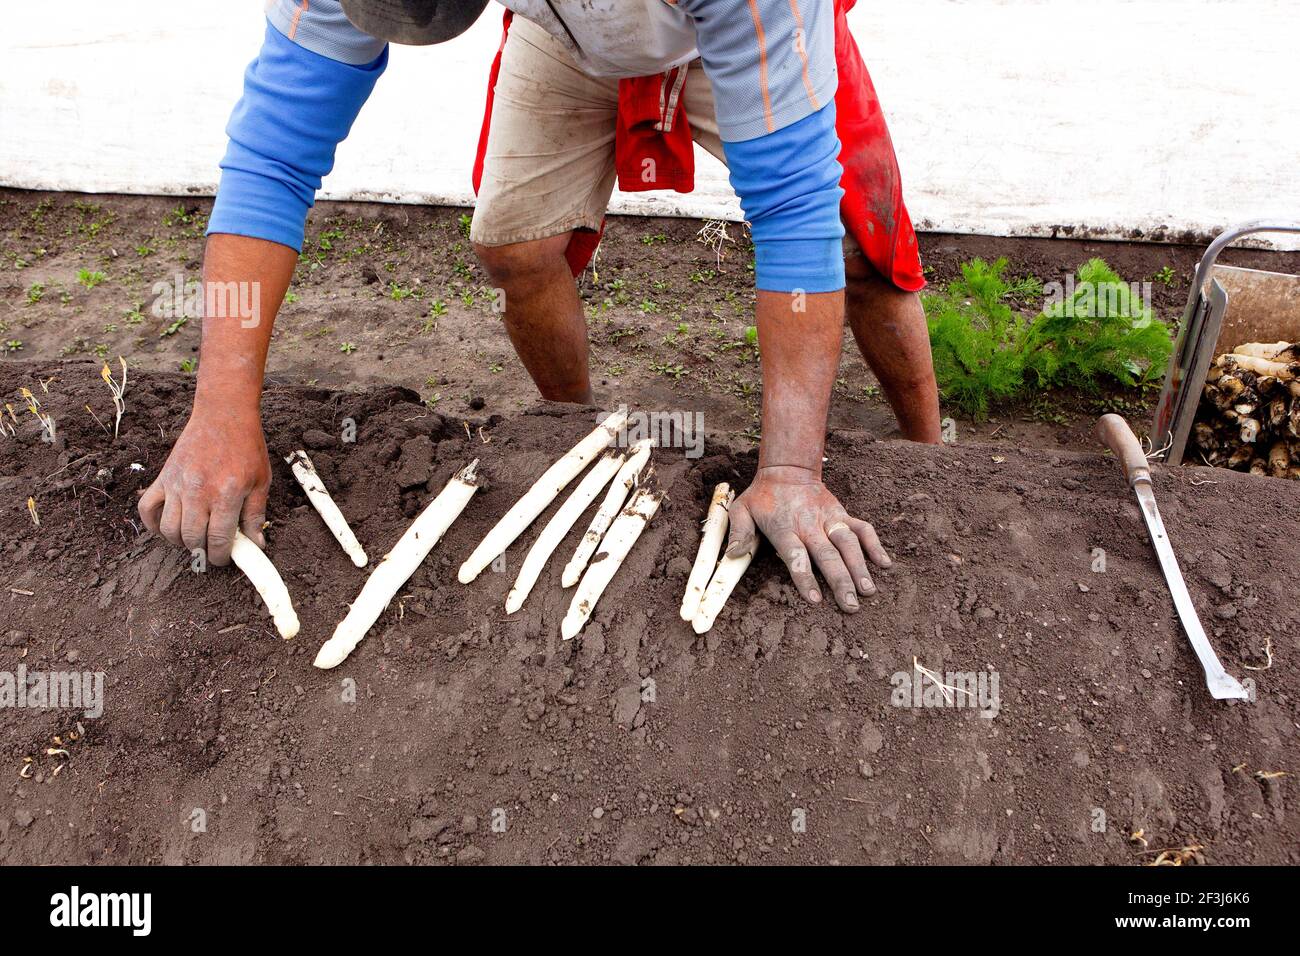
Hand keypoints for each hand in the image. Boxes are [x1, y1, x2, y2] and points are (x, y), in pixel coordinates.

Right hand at [138, 407, 270, 565]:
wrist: (224, 415)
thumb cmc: (246, 447)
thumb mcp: (260, 482)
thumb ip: (255, 516)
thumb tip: (255, 545)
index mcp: (226, 494)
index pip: (219, 539)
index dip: (222, 556)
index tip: (225, 558)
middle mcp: (198, 492)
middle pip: (192, 539)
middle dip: (203, 551)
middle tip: (211, 549)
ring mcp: (176, 485)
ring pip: (168, 529)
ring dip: (180, 541)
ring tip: (193, 538)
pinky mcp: (162, 478)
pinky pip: (146, 509)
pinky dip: (152, 525)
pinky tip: (168, 527)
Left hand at [725, 465, 890, 611]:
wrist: (788, 469)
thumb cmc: (763, 497)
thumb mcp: (741, 509)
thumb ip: (739, 532)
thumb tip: (733, 554)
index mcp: (784, 528)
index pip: (796, 555)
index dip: (805, 577)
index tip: (815, 599)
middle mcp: (809, 525)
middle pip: (827, 555)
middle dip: (840, 581)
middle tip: (850, 606)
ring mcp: (829, 519)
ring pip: (848, 543)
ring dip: (860, 567)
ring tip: (868, 591)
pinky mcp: (842, 514)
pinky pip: (862, 528)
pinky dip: (875, 544)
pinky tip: (885, 564)